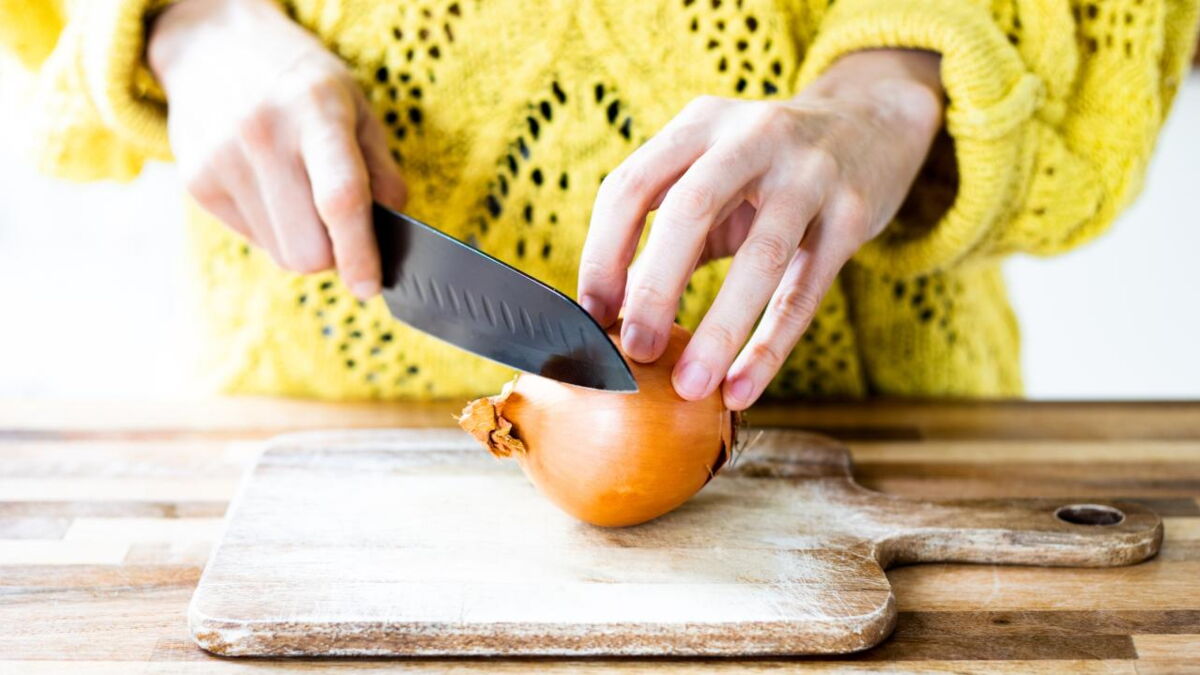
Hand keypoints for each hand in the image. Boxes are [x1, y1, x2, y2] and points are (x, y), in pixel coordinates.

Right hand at [148, 0, 405, 298]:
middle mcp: (263, 135)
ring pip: (281, 254)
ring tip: (302, 194)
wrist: (214, 46)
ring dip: (304, 242)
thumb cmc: (302, 83)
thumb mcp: (356, 108)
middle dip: (335, 254)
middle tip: (343, 227)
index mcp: (315, 111)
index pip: (340, 198)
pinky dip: (274, 229)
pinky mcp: (197, 184)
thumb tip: (393, 231)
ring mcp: (222, 161)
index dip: (359, 253)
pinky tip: (272, 188)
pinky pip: (255, 241)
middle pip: (307, 249)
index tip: (370, 288)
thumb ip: (381, 171)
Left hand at [578, 49, 942, 409]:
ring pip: (761, 256)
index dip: (603, 254)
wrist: (874, 123)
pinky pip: (805, 291)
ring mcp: (810, 172)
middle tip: (636, 352)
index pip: (631, 186)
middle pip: (690, 210)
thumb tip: (611, 313)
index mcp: (700, 124)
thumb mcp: (713, 176)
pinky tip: (742, 388)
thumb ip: (666, 234)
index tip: (592, 316)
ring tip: (691, 386)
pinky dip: (769, 347)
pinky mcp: (853, 214)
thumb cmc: (770, 167)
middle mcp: (753, 135)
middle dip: (656, 287)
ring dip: (719, 329)